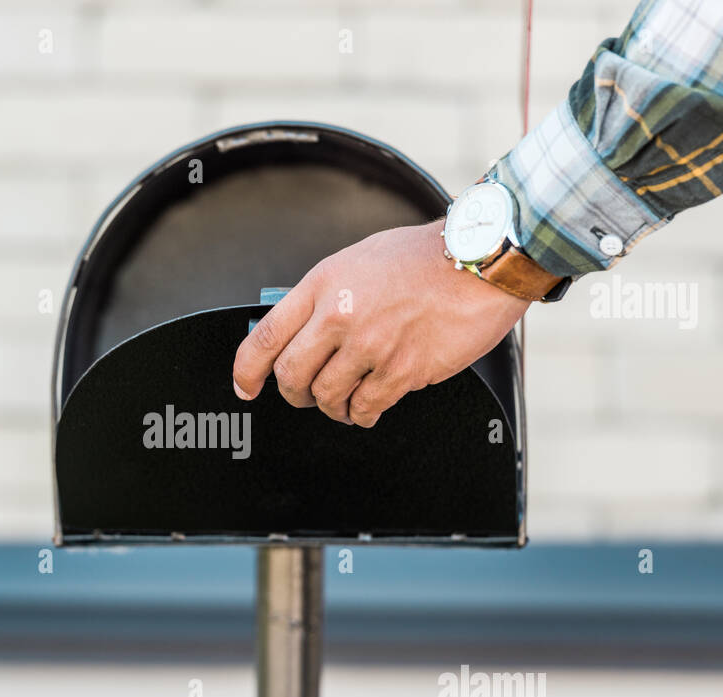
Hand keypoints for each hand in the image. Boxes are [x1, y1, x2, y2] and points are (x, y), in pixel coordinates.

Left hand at [231, 223, 528, 426]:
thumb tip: (303, 329)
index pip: (264, 338)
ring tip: (345, 400)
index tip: (244, 387)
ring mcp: (370, 345)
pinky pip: (366, 407)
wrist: (478, 258)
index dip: (246, 371)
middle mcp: (340, 316)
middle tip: (304, 395)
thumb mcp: (358, 261)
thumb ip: (327, 296)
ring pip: (327, 397)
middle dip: (293, 394)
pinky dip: (363, 413)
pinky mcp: (402, 370)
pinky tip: (369, 406)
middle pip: (290, 376)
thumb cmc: (425, 256)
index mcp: (323, 285)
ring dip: (332, 407)